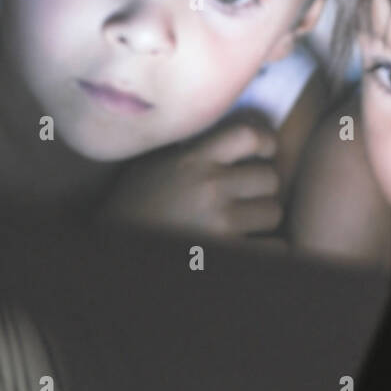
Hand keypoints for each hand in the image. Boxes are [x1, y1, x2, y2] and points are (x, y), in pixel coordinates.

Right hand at [99, 119, 281, 236]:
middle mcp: (209, 188)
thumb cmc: (135, 211)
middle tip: (246, 199)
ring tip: (242, 225)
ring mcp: (219, 222)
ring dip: (262, 220)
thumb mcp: (154, 169)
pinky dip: (268, 249)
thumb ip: (191, 152)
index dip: (266, 141)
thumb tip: (227, 138)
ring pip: (273, 213)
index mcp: (192, 162)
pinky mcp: (227, 253)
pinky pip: (274, 248)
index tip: (267, 152)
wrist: (116, 256)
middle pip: (269, 178)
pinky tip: (251, 248)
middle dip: (261, 190)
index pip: (247, 135)